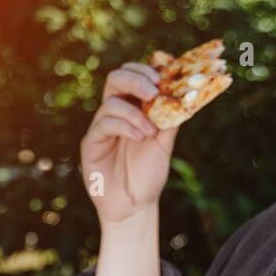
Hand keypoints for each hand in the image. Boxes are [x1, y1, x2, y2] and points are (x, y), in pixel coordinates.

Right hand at [79, 62, 179, 224]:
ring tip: (151, 131)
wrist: (134, 206)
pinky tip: (140, 138)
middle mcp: (115, 113)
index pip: (134, 75)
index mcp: (132, 108)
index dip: (147, 69)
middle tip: (154, 92)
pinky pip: (105, 123)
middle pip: (116, 77)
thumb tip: (183, 91)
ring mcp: (101, 127)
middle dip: (137, 78)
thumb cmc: (148, 174)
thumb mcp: (165, 143)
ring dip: (135, 113)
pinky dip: (126, 126)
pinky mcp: (91, 143)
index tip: (164, 76)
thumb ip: (171, 117)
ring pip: (111, 101)